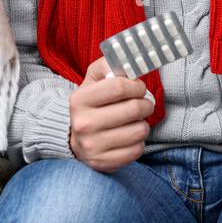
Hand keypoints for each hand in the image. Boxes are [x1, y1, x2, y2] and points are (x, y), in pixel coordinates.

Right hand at [68, 55, 155, 172]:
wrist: (75, 139)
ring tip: (136, 121)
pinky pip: (137, 150)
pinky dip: (138, 142)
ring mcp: (92, 146)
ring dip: (144, 124)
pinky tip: (130, 137)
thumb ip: (108, 66)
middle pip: (133, 109)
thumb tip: (128, 59)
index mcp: (79, 99)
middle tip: (145, 104)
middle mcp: (83, 123)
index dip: (136, 85)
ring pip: (139, 130)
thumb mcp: (92, 81)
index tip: (139, 88)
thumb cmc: (91, 105)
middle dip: (146, 104)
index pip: (119, 86)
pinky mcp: (103, 163)